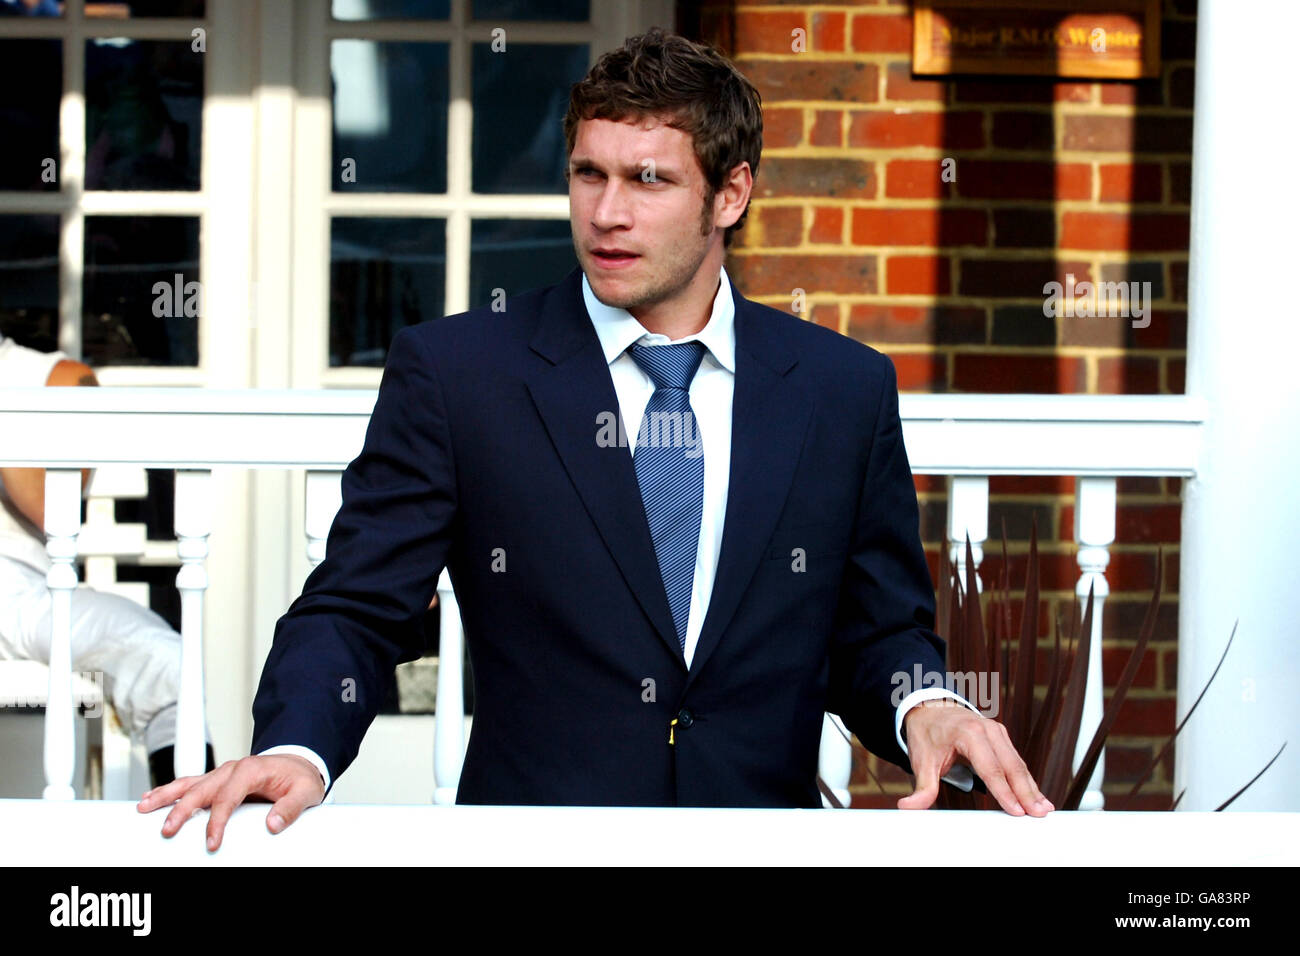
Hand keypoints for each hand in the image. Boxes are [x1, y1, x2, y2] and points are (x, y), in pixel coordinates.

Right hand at [136, 754, 325, 850]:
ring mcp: (222, 773)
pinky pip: (190, 783)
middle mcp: (232, 769)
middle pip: (202, 789)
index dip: (218, 821)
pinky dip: (171, 790)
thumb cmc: (299, 778)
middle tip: (168, 829)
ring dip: (166, 795)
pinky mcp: (217, 780)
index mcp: (251, 770)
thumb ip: (291, 808)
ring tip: (144, 806)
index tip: (212, 842)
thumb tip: (273, 824)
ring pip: (189, 783)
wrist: (299, 764)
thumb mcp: (306, 792)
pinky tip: (153, 796)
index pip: (229, 797)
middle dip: (183, 809)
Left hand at [898, 698, 1052, 816]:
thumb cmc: (926, 734)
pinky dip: (1026, 778)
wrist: (929, 708)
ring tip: (1044, 808)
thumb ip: (921, 788)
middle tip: (1040, 814)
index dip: (1004, 792)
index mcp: (968, 734)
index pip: (990, 768)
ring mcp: (997, 731)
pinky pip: (1016, 759)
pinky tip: (1036, 794)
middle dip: (1027, 792)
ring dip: (1031, 787)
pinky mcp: (1001, 736)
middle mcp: (987, 729)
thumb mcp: (921, 761)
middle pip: (1011, 766)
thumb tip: (908, 807)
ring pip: (1018, 763)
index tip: (1017, 811)